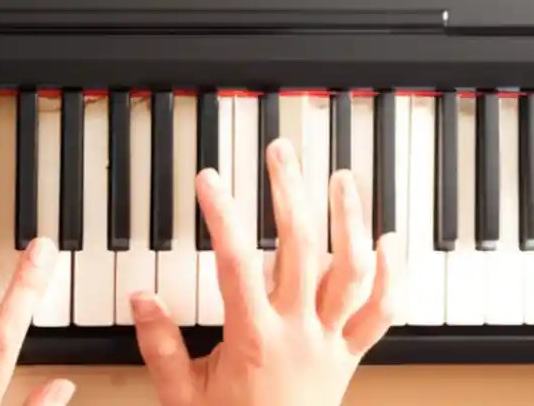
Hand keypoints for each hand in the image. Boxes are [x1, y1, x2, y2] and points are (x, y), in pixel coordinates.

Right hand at [131, 137, 401, 405]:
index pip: (235, 264)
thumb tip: (140, 298)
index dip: (222, 215)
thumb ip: (160, 345)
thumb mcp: (182, 395)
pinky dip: (392, 274)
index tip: (208, 178)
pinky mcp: (351, 353)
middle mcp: (300, 334)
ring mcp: (332, 342)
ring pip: (353, 272)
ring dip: (350, 220)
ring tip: (341, 178)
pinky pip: (382, 311)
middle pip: (302, 250)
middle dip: (290, 193)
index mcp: (255, 340)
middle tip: (280, 152)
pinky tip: (389, 239)